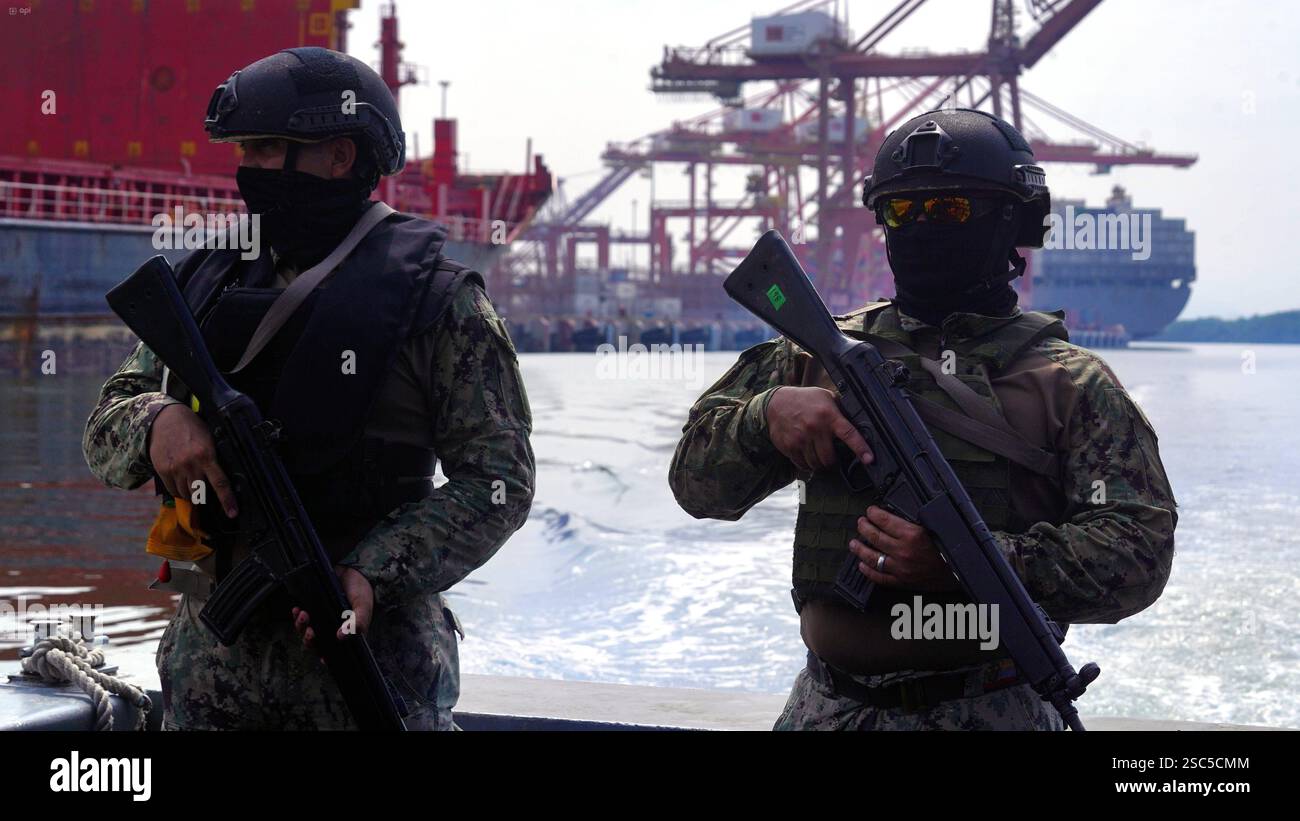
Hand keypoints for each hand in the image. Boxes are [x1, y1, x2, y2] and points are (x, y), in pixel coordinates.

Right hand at [148, 403, 237, 517]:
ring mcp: (175, 468)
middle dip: (204, 498)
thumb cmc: (192, 428)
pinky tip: (181, 482)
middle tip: (206, 495)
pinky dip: (179, 491)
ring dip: (191, 495)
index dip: (227, 500)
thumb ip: (214, 458)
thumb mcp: (209, 439)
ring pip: (186, 494)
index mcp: (207, 455)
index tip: (233, 513)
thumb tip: (223, 478)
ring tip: (193, 485)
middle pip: (200, 494)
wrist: (165, 418)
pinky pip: (173, 490)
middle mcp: (191, 464)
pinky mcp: (163, 470)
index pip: (220, 483)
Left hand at [292, 566, 374, 650]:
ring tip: (304, 616)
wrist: (351, 569)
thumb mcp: (363, 606)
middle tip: (311, 632)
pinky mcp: (312, 608)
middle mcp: (331, 629)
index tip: (323, 658)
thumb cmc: (361, 590)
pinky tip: (297, 610)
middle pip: (316, 643)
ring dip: (302, 627)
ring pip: (306, 631)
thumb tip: (341, 636)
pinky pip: (301, 617)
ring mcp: (320, 619)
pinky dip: (297, 616)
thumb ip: (357, 622)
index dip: (327, 656)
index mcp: (345, 633)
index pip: (334, 650)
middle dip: (310, 641)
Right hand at [765, 386, 873, 474]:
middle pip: (830, 458)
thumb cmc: (805, 399)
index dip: (861, 448)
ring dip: (820, 464)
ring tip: (819, 456)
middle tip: (833, 458)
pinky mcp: (789, 446)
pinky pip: (802, 464)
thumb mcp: (825, 397)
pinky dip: (807, 464)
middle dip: (833, 462)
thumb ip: (840, 409)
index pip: (849, 434)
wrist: (776, 402)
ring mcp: (801, 438)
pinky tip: (807, 455)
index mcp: (829, 415)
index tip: (869, 459)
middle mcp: (815, 428)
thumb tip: (857, 420)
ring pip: (816, 464)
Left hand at [848, 505, 959, 591]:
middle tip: (860, 523)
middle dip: (864, 527)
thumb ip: (911, 522)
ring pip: (872, 557)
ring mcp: (900, 568)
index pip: (884, 520)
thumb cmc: (948, 549)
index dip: (873, 514)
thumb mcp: (932, 527)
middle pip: (875, 537)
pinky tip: (862, 566)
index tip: (870, 511)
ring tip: (853, 543)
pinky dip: (869, 571)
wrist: (960, 572)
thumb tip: (893, 515)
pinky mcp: (902, 581)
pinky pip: (880, 577)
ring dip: (860, 549)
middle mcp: (903, 551)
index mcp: (912, 534)